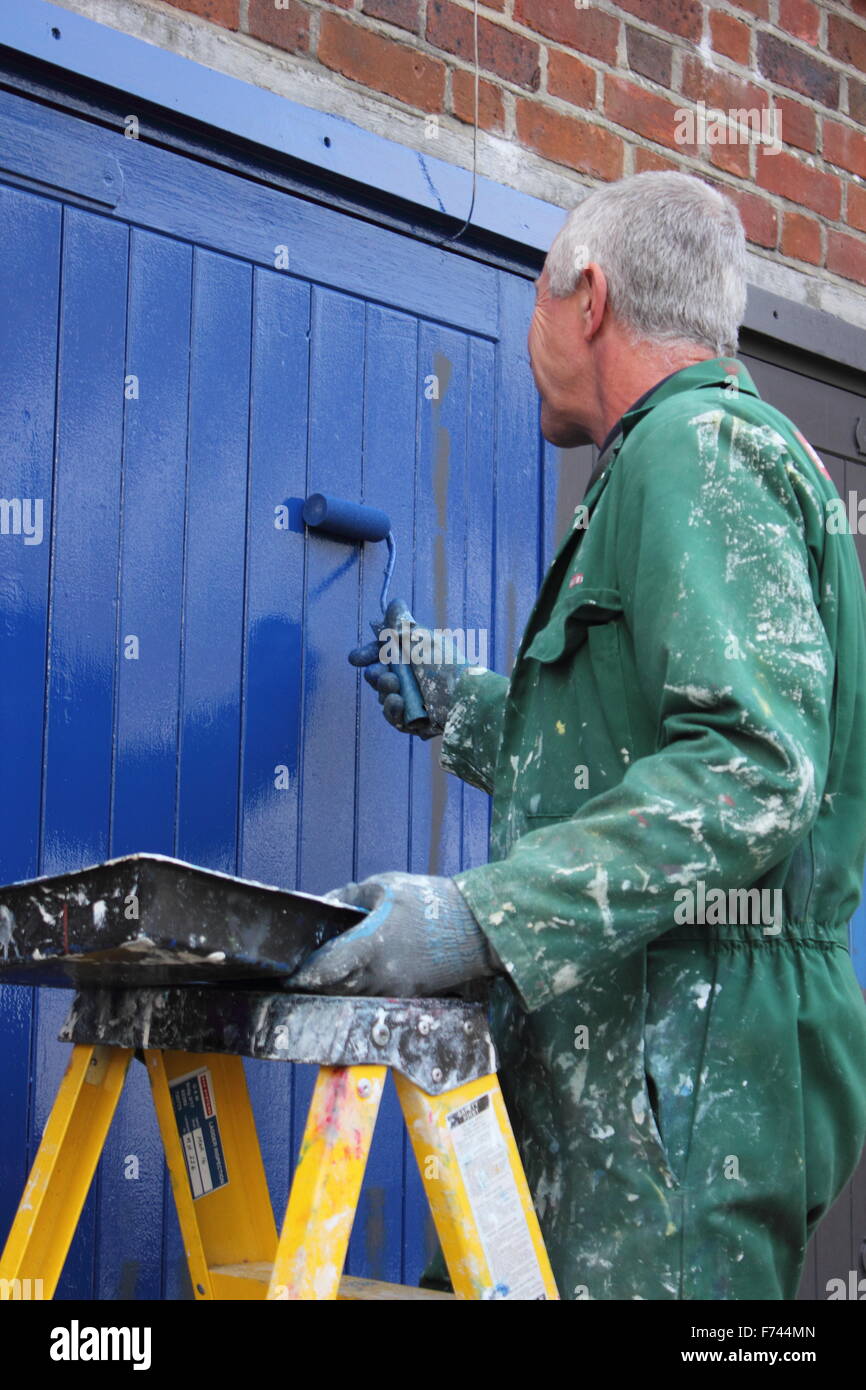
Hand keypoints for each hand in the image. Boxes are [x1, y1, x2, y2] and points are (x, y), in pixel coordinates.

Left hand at [287, 872, 499, 996]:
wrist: (479, 928)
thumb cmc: (433, 901)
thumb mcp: (386, 886)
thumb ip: (350, 897)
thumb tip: (325, 904)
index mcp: (370, 947)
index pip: (324, 969)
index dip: (300, 975)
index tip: (284, 976)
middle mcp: (379, 976)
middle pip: (333, 989)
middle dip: (314, 984)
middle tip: (296, 976)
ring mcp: (394, 990)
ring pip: (352, 995)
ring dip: (336, 987)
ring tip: (323, 974)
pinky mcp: (408, 995)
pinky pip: (374, 995)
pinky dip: (360, 987)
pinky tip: (357, 974)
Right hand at [348, 599, 470, 738]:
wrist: (467, 700)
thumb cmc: (448, 667)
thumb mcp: (424, 641)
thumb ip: (403, 625)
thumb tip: (394, 601)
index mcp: (414, 656)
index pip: (383, 654)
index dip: (368, 655)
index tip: (355, 659)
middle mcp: (413, 678)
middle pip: (379, 677)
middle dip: (376, 676)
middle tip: (383, 676)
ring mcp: (414, 701)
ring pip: (384, 698)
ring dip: (386, 693)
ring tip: (395, 692)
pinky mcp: (416, 722)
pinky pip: (395, 718)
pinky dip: (393, 711)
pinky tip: (398, 703)